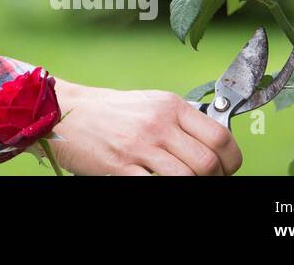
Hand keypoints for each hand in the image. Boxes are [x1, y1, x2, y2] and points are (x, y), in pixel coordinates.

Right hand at [49, 77, 242, 174]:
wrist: (62, 111)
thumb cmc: (108, 111)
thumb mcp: (148, 104)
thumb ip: (178, 121)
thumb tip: (211, 146)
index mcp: (169, 105)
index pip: (220, 136)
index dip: (231, 161)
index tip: (225, 169)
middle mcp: (158, 123)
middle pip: (208, 162)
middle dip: (214, 179)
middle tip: (206, 182)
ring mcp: (139, 145)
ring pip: (188, 177)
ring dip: (193, 186)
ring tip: (185, 185)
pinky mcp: (120, 166)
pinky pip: (156, 186)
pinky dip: (166, 189)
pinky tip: (158, 183)